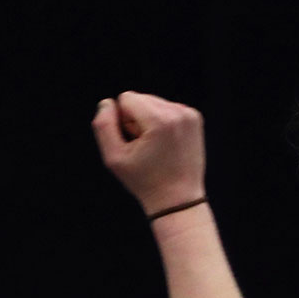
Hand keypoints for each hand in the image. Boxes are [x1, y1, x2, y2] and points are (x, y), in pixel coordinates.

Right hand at [92, 92, 206, 216]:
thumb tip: (107, 103)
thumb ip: (103, 126)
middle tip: (145, 147)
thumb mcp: (114, 158)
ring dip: (149, 121)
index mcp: (159, 120)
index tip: (133, 143)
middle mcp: (178, 112)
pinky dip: (163, 123)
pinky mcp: (195, 118)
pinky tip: (166, 144)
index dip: (123, 121)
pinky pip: (168, 109)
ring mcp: (189, 115)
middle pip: (141, 98)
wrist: (178, 199)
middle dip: (137, 119)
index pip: (126, 98)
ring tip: (156, 147)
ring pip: (154, 103)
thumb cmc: (145, 182)